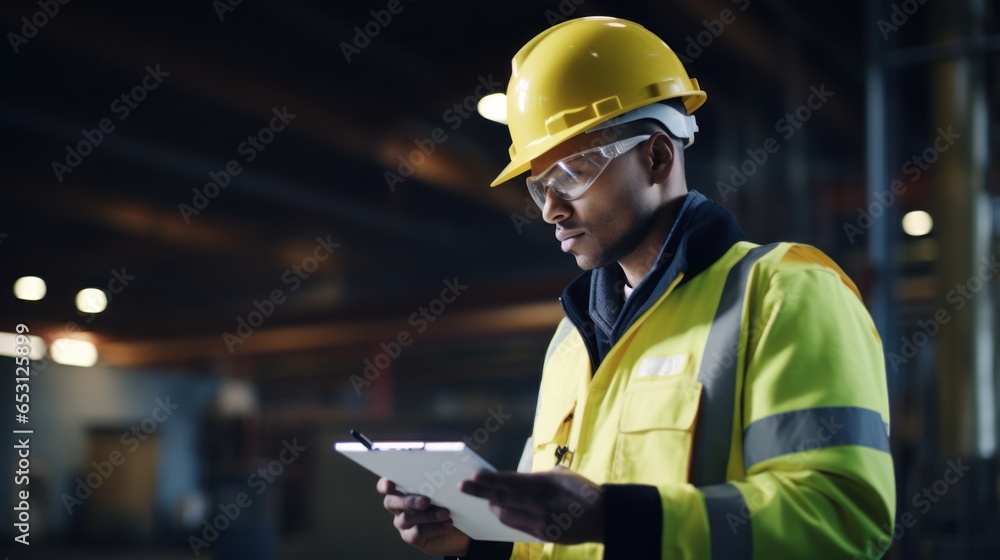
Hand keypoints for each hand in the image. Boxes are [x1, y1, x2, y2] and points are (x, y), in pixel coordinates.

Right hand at [377, 478, 471, 556]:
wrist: (459, 529)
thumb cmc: (450, 503)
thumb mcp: (446, 491)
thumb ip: (439, 484)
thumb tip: (447, 480)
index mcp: (403, 488)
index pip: (385, 485)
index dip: (384, 484)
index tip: (390, 485)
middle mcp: (398, 505)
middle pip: (391, 502)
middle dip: (408, 501)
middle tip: (426, 501)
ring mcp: (402, 522)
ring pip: (407, 518)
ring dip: (428, 515)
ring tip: (446, 513)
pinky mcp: (410, 537)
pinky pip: (417, 532)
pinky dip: (434, 527)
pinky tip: (447, 523)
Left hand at [460, 467, 603, 543]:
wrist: (604, 518)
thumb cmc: (584, 492)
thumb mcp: (564, 475)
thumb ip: (542, 476)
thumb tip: (522, 478)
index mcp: (546, 484)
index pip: (512, 481)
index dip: (492, 480)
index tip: (475, 476)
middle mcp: (541, 503)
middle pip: (505, 497)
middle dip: (482, 492)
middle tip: (463, 487)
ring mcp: (541, 521)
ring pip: (507, 514)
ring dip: (493, 505)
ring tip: (482, 498)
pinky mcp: (543, 535)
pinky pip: (517, 526)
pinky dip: (506, 517)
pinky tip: (498, 510)